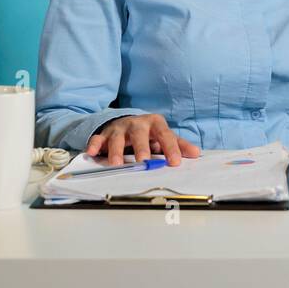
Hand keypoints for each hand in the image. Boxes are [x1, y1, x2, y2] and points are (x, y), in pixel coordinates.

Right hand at [86, 114, 200, 166]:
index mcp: (155, 124)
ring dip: (116, 150)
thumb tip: (196, 154)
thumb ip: (179, 145)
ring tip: (117, 164)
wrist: (128, 123)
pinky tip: (92, 152)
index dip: (170, 148)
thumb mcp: (164, 136)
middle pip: (139, 134)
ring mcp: (120, 128)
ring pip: (117, 137)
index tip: (175, 162)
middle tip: (143, 161)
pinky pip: (98, 138)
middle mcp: (137, 124)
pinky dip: (94, 145)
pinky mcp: (105, 134)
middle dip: (141, 147)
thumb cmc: (150, 133)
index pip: (165, 135)